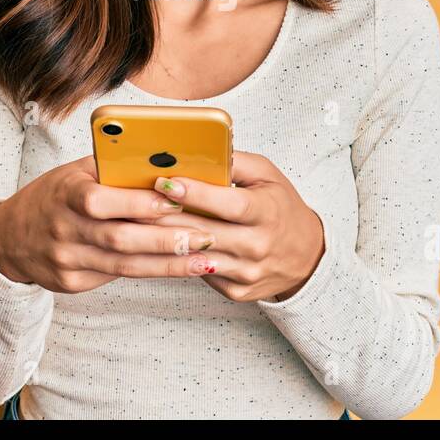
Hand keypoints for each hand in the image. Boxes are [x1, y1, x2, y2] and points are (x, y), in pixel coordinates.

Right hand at [0, 155, 218, 292]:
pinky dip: (151, 272)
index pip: (104, 201)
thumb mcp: (76, 173)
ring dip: (169, 263)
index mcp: (66, 195)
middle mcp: (64, 230)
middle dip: (167, 240)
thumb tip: (165, 162)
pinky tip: (180, 268)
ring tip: (206, 258)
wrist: (11, 238)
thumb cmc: (55, 195)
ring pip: (125, 265)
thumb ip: (113, 171)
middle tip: (207, 236)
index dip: (142, 204)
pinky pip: (117, 277)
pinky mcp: (73, 283)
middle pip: (121, 239)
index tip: (179, 201)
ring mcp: (67, 261)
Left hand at [129, 151, 325, 302]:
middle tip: (132, 202)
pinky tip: (154, 246)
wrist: (306, 256)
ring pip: (195, 256)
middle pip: (203, 231)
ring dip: (162, 240)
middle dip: (165, 216)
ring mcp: (246, 272)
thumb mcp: (267, 176)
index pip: (229, 204)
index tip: (165, 181)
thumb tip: (202, 147)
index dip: (196, 193)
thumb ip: (236, 162)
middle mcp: (258, 246)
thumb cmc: (281, 207)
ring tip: (134, 224)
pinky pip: (199, 274)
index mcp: (267, 213)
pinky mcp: (236, 291)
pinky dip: (177, 259)